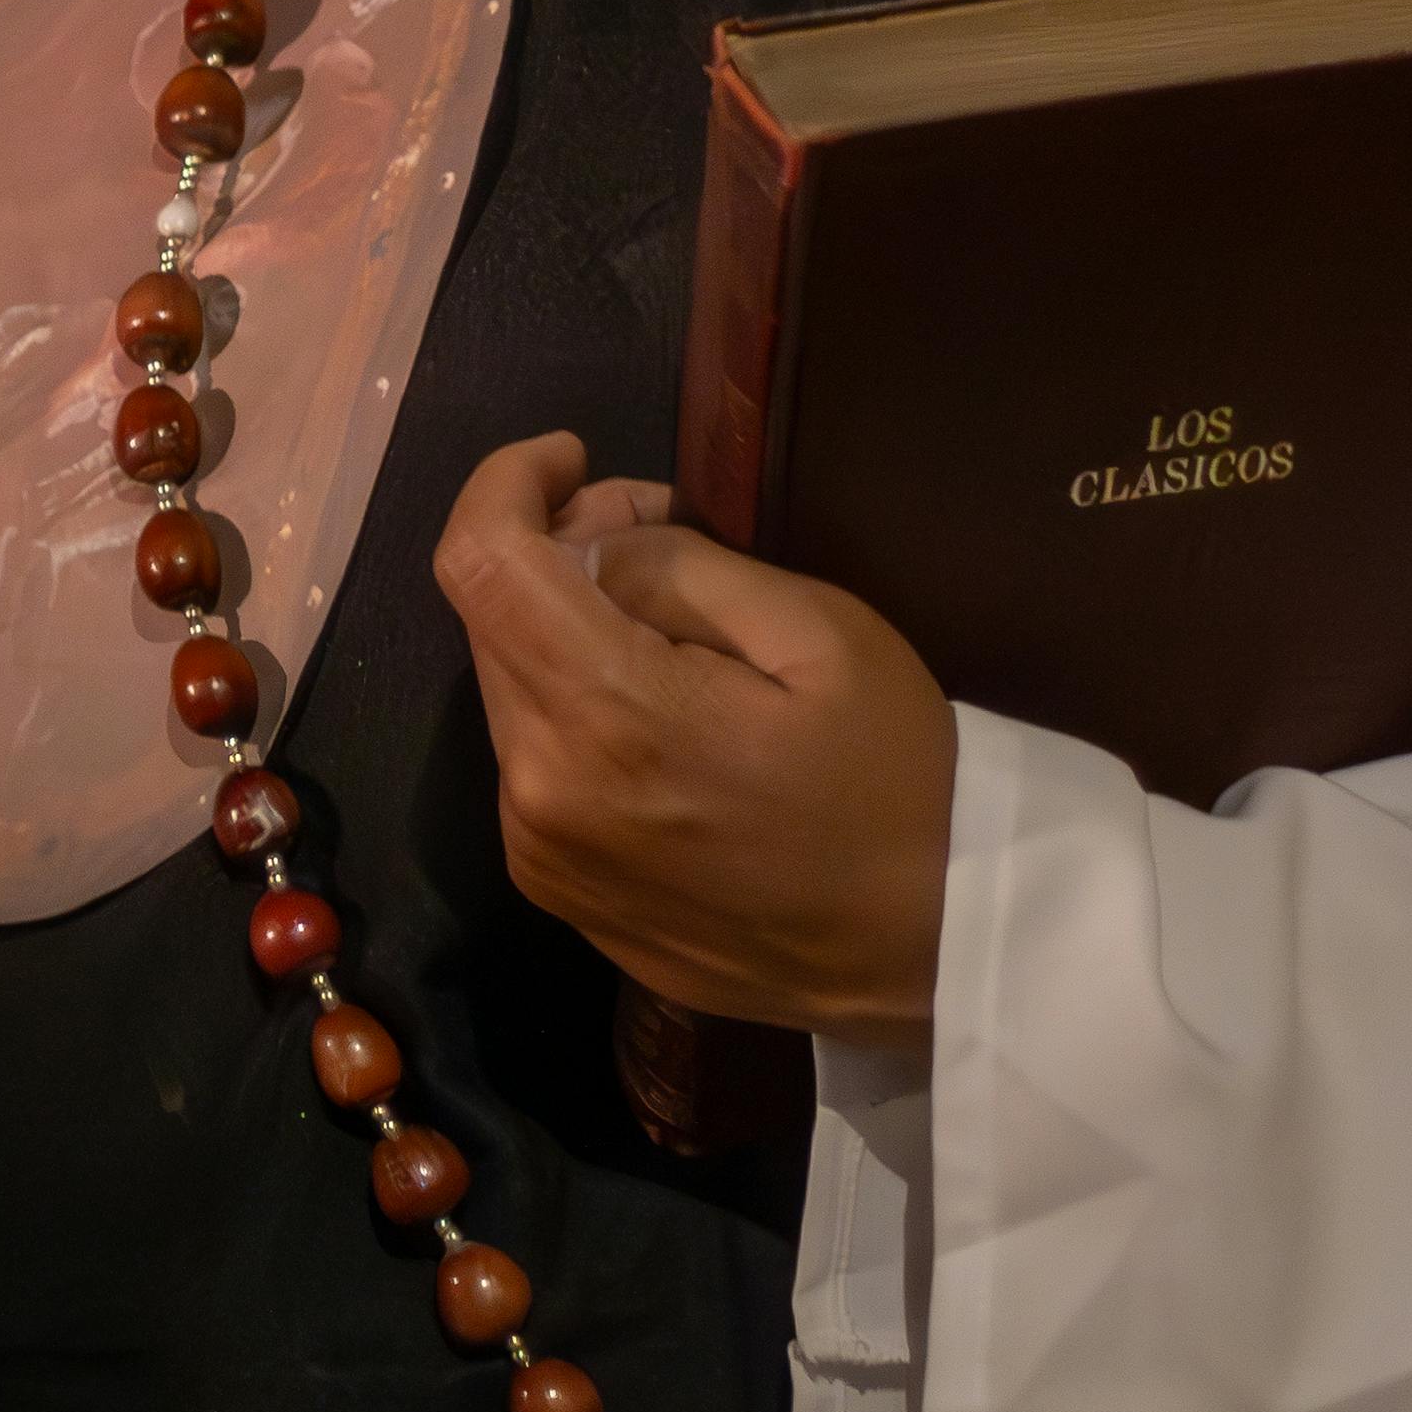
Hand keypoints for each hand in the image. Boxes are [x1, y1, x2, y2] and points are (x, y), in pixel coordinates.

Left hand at [434, 431, 952, 1044]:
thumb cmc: (896, 783)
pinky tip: (662, 714)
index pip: (479, 562)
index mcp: (605, 718)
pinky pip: (536, 766)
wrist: (932, 954)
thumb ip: (681, 568)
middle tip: (653, 528)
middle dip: (555, 551)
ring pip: (512, 693)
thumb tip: (592, 548)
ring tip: (672, 626)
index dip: (504, 480)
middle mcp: (540, 793)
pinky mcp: (559, 894)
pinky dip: (575, 711)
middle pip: (491, 623)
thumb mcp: (819, 632)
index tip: (570, 457)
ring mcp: (541, 856)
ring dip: (564, 634)